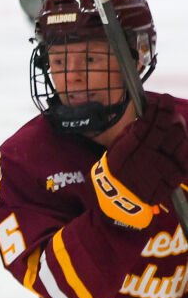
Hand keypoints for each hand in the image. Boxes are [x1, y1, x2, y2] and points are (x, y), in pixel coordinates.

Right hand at [95, 100, 187, 226]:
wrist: (118, 199)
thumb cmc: (116, 170)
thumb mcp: (119, 147)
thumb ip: (134, 132)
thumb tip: (148, 116)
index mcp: (137, 146)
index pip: (155, 119)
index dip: (162, 106)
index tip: (163, 98)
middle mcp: (152, 154)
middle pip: (174, 128)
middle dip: (173, 118)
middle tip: (168, 114)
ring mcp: (164, 167)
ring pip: (182, 142)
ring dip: (179, 134)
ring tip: (171, 133)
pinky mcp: (172, 178)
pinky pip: (184, 160)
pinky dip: (181, 154)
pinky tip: (173, 152)